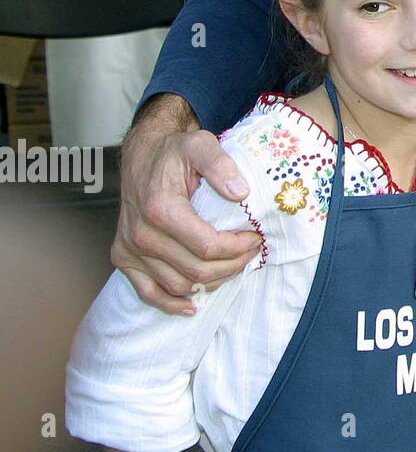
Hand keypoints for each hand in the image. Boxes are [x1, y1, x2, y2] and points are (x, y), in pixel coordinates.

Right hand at [112, 94, 262, 313]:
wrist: (142, 155)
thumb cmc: (173, 151)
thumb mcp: (200, 145)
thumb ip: (221, 166)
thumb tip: (241, 193)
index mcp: (161, 209)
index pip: (208, 247)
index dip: (238, 248)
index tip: (256, 238)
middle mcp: (141, 234)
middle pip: (196, 270)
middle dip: (231, 265)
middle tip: (250, 252)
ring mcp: (130, 250)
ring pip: (178, 285)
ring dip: (210, 282)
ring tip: (231, 265)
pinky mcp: (123, 258)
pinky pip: (147, 293)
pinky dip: (171, 304)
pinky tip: (192, 305)